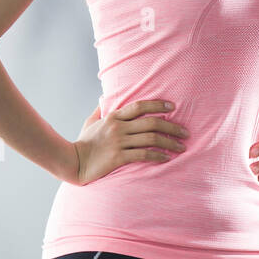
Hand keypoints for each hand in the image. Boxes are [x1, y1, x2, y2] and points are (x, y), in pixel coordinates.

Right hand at [69, 99, 188, 185]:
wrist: (72, 162)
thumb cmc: (83, 142)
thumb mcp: (91, 122)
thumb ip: (100, 110)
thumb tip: (103, 97)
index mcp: (114, 117)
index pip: (140, 106)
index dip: (158, 103)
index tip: (173, 106)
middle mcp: (118, 127)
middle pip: (152, 122)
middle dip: (172, 126)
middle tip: (185, 132)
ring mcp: (118, 142)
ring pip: (151, 139)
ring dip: (170, 142)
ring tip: (181, 147)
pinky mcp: (118, 158)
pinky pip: (143, 155)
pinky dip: (158, 156)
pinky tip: (166, 158)